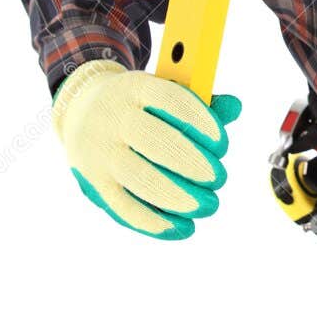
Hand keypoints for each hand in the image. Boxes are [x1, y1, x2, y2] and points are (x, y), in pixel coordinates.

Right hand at [52, 58, 241, 239]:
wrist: (82, 110)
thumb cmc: (140, 106)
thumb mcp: (164, 92)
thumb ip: (202, 102)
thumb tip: (234, 107)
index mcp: (135, 88)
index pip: (169, 101)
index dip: (199, 123)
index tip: (222, 145)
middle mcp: (112, 117)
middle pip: (153, 141)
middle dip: (192, 163)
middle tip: (218, 178)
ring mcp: (99, 153)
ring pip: (138, 178)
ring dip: (178, 197)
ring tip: (207, 205)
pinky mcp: (93, 184)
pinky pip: (122, 208)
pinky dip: (156, 222)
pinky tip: (183, 228)